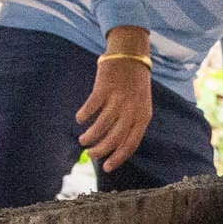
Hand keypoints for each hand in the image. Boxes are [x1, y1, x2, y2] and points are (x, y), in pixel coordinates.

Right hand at [76, 29, 153, 172]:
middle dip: (100, 150)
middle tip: (90, 154)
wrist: (131, 55)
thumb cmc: (134, 85)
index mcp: (143, 116)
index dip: (118, 158)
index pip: (131, 143)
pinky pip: (91, 107)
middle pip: (114, 138)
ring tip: (82, 140)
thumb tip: (114, 146)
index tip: (106, 168)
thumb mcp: (140, 105)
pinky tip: (79, 119)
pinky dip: (84, 115)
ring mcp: (119, 99)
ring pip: (101, 125)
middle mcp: (132, 109)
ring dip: (90, 136)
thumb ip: (131, 123)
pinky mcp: (105, 88)